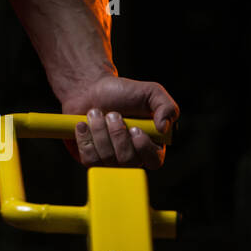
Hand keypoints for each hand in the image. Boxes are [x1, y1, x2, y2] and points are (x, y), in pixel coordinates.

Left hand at [61, 74, 179, 169]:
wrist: (89, 89)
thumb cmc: (121, 92)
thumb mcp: (151, 92)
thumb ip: (167, 107)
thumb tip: (164, 128)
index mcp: (151, 144)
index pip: (154, 161)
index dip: (143, 147)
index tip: (134, 128)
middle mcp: (132, 156)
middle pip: (128, 160)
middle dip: (117, 134)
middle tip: (112, 113)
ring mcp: (110, 161)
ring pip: (107, 159)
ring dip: (99, 131)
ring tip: (95, 113)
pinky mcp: (91, 159)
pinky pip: (89, 159)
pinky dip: (85, 138)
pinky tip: (83, 124)